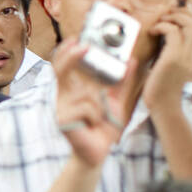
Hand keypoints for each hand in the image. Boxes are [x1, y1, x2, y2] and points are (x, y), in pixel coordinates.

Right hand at [52, 38, 139, 167]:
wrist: (98, 153)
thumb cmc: (104, 127)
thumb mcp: (116, 101)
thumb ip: (122, 82)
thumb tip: (131, 60)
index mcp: (74, 90)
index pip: (65, 66)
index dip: (66, 52)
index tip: (75, 38)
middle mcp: (64, 97)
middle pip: (61, 70)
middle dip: (71, 56)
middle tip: (83, 46)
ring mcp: (61, 109)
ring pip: (86, 95)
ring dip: (100, 106)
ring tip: (100, 119)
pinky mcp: (63, 120)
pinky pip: (87, 109)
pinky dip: (96, 117)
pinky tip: (93, 126)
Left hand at [143, 0, 191, 111]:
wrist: (165, 109)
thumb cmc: (165, 90)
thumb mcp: (174, 68)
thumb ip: (175, 53)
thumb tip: (168, 39)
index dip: (190, 16)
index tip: (174, 15)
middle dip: (183, 12)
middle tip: (166, 15)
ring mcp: (187, 56)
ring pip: (190, 24)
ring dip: (173, 17)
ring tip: (160, 22)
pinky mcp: (175, 59)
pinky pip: (173, 32)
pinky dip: (163, 26)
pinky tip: (153, 31)